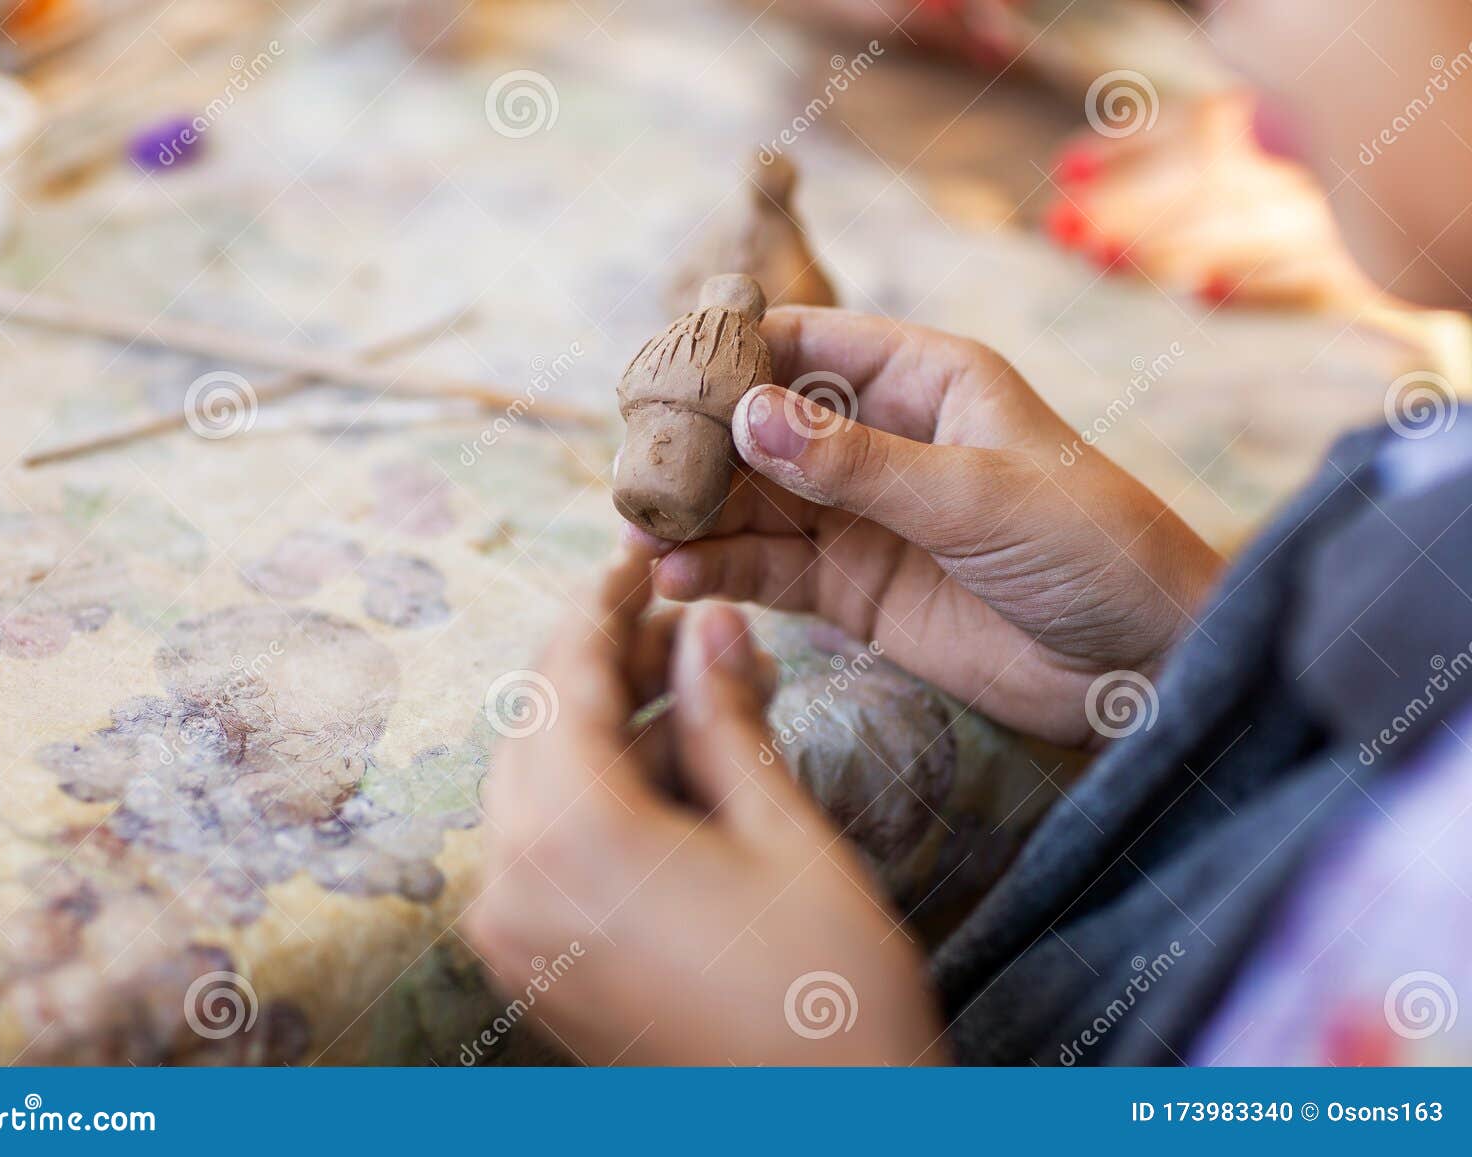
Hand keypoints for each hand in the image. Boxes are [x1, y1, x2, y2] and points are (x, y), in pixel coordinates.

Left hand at [465, 551, 940, 1065]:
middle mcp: (513, 882)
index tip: (638, 556)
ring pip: (541, 781)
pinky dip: (601, 796)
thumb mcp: (784, 833)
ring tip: (708, 697)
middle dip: (612, 664)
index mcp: (569, 836)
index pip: (565, 676)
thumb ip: (725, 715)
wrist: (823, 1137)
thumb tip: (707, 622)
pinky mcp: (535, 968)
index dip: (605, 604)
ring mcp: (516, 934)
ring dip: (613, 729)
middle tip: (690, 627)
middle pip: (541, 723)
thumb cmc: (825, 996)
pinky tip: (678, 774)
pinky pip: (546, 844)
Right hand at [628, 308, 1223, 748]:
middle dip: (699, 449)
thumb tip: (747, 416)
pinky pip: (771, 570)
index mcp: (924, 380)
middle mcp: (881, 439)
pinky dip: (722, 572)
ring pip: (756, 503)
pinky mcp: (853, 589)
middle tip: (638, 477)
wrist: (1143, 663)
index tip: (663, 378)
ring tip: (639, 540)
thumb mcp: (975, 493)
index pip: (805, 342)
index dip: (731, 355)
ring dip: (698, 519)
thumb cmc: (1091, 546)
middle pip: (763, 428)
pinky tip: (675, 579)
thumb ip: (858, 463)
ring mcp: (862, 516)